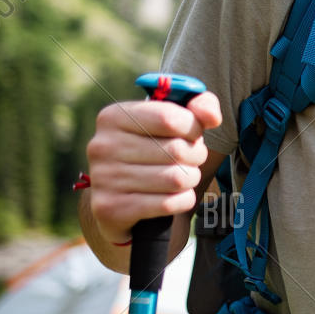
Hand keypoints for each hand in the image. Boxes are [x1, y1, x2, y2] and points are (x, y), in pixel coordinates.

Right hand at [85, 91, 222, 243]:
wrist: (118, 198)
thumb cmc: (153, 151)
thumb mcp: (174, 121)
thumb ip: (201, 106)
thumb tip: (212, 117)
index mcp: (114, 116)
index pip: (170, 118)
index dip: (194, 129)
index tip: (191, 135)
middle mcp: (102, 145)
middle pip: (177, 150)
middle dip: (196, 157)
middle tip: (190, 160)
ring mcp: (103, 178)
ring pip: (177, 179)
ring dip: (191, 179)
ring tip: (183, 177)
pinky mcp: (110, 208)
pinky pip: (169, 204)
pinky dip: (184, 200)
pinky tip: (174, 196)